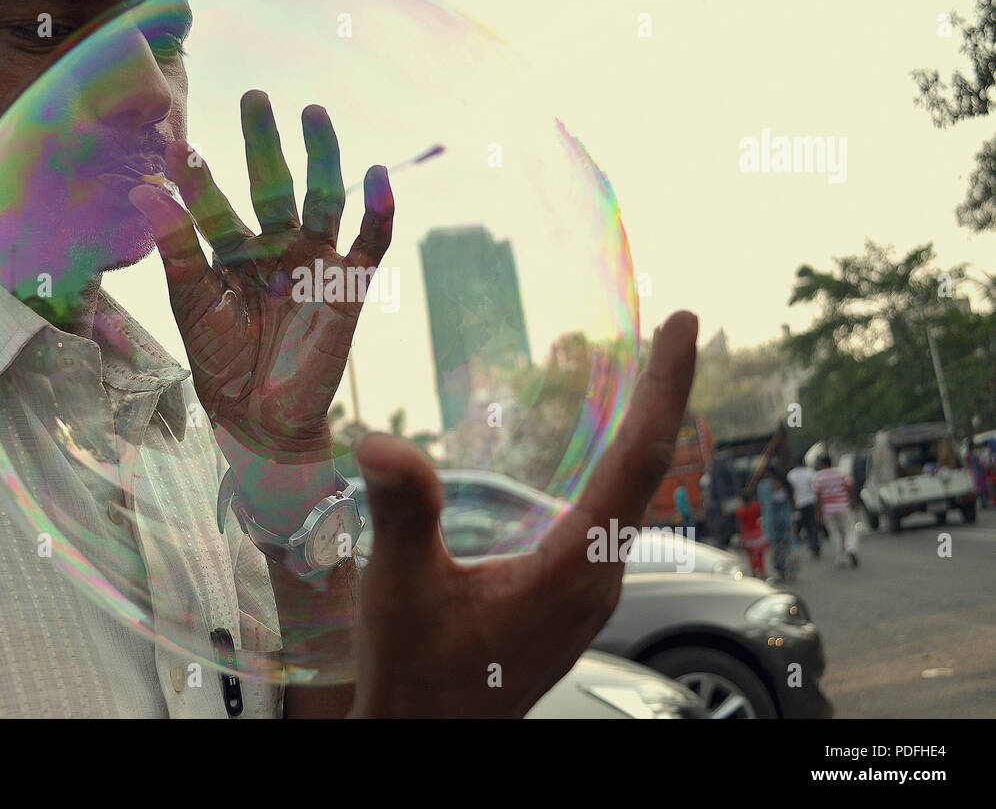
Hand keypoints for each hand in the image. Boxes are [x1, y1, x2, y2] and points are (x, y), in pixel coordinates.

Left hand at [131, 90, 392, 460]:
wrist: (258, 419)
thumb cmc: (220, 363)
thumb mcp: (192, 301)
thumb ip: (177, 245)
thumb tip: (145, 189)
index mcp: (234, 251)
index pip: (214, 204)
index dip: (197, 178)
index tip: (174, 146)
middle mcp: (276, 247)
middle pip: (273, 184)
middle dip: (264, 142)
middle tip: (254, 97)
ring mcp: (314, 262)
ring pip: (323, 198)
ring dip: (322, 156)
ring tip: (312, 112)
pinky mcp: (347, 286)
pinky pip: (371, 244)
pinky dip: (380, 211)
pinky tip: (379, 174)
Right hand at [347, 311, 697, 717]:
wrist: (422, 740)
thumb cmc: (417, 672)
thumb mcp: (402, 587)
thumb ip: (403, 512)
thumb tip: (380, 440)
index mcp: (574, 569)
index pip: (638, 459)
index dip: (664, 386)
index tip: (683, 324)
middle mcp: (598, 579)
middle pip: (649, 469)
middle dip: (663, 394)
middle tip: (674, 330)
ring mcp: (591, 595)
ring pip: (635, 498)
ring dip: (644, 432)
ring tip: (652, 376)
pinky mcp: (573, 602)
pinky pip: (613, 520)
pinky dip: (621, 468)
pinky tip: (608, 457)